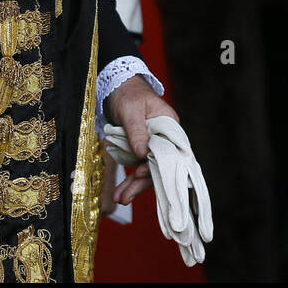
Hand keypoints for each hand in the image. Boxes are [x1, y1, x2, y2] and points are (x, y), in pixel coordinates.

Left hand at [104, 76, 177, 204]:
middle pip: (158, 165)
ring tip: (121, 200)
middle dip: (141, 183)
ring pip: (147, 169)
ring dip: (134, 185)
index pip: (169, 151)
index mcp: (169, 126)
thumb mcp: (131, 111)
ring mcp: (154, 144)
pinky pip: (138, 166)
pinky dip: (130, 179)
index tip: (140, 174)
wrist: (118, 87)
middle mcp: (165, 137)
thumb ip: (137, 132)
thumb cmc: (129, 94)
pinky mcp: (142, 149)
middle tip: (125, 198)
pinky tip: (122, 191)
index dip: (157, 166)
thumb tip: (143, 154)